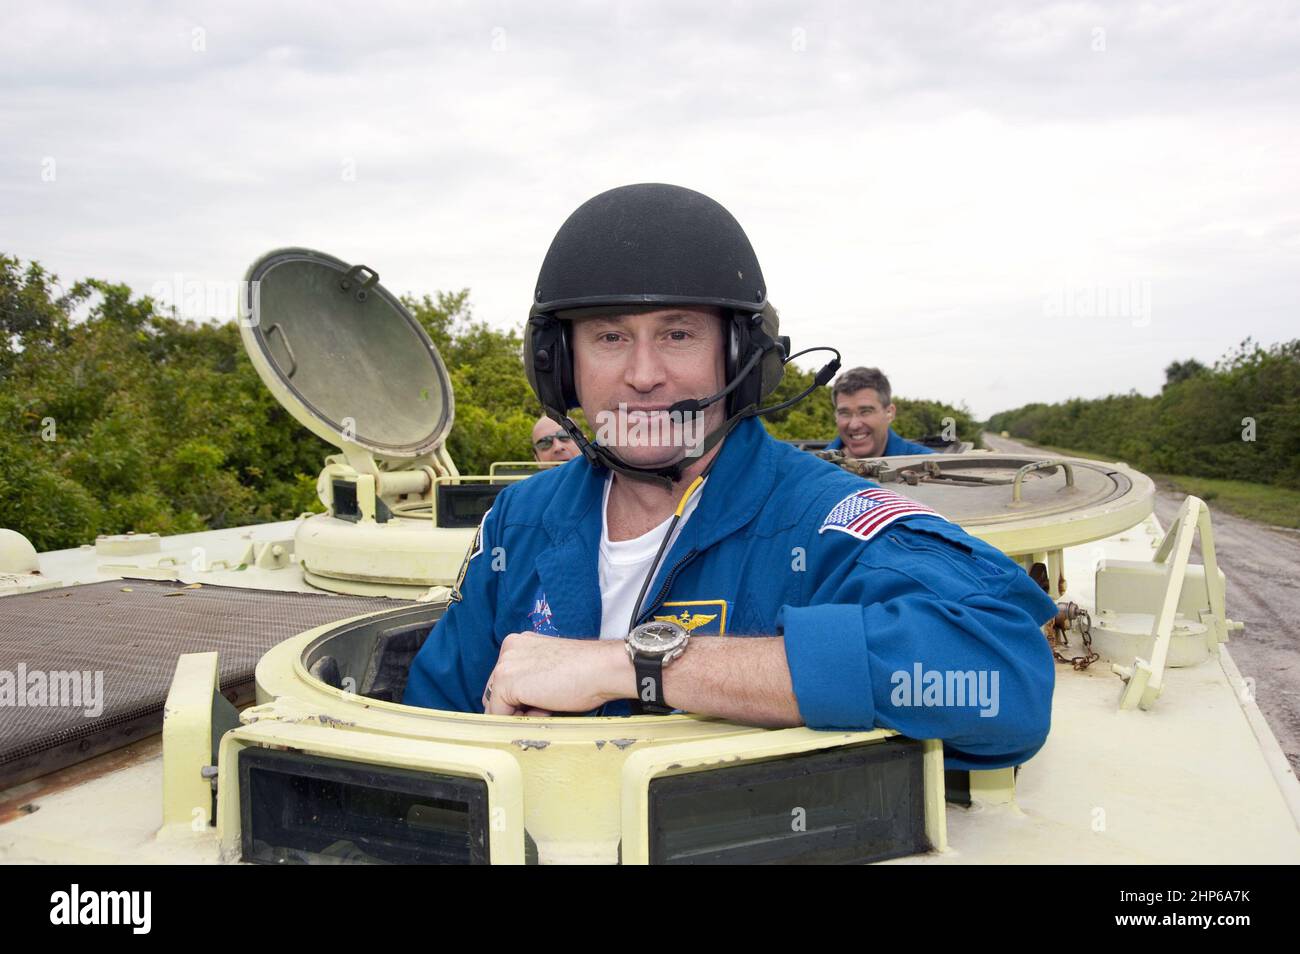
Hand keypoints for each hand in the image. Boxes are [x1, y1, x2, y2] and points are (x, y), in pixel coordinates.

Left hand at [482, 632, 631, 715]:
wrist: (602, 668)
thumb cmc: (587, 671)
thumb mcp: (551, 670)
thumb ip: (532, 681)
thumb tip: (519, 709)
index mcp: (520, 643)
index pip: (505, 680)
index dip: (521, 699)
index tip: (542, 703)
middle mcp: (508, 649)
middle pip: (497, 692)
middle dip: (517, 707)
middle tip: (548, 707)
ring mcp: (504, 665)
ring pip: (498, 705)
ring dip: (520, 714)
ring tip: (549, 707)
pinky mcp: (505, 683)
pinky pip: (500, 715)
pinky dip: (519, 722)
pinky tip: (545, 710)